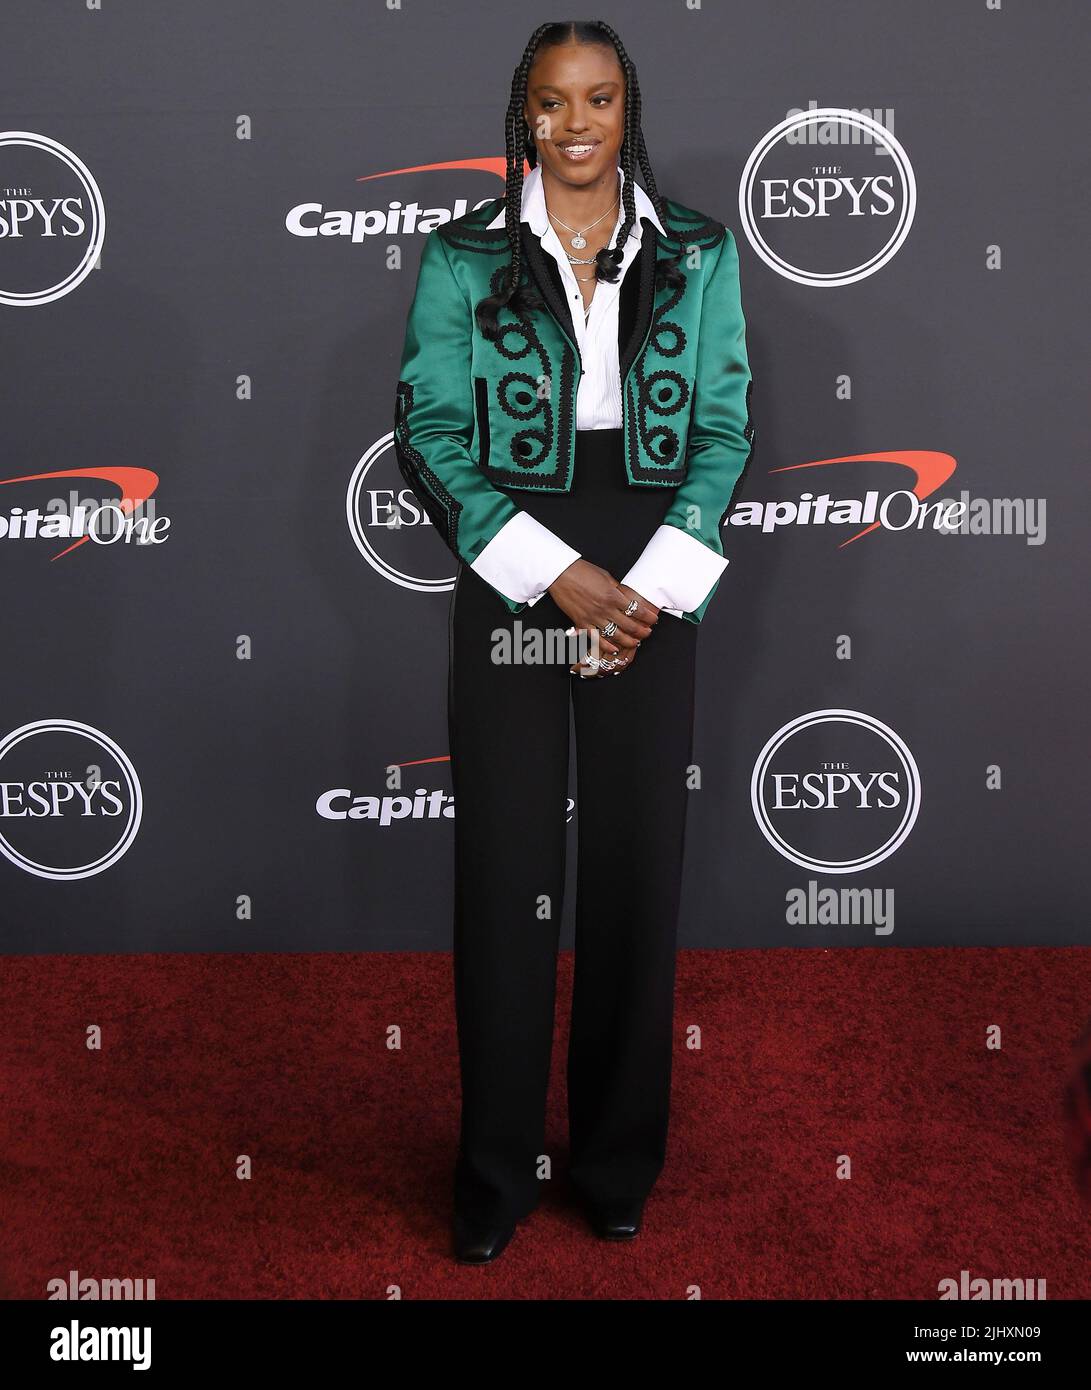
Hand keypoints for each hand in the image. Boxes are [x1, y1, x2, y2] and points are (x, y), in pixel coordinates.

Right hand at [548, 559, 658, 677]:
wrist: (561, 573)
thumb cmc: (583, 571)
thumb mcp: (606, 577)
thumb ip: (618, 589)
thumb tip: (627, 597)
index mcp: (613, 595)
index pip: (637, 610)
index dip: (648, 617)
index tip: (653, 619)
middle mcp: (605, 609)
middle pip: (630, 626)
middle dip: (642, 631)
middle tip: (648, 633)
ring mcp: (593, 618)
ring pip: (616, 635)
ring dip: (628, 641)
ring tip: (636, 642)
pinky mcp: (582, 623)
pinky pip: (597, 639)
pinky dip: (607, 646)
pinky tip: (615, 649)